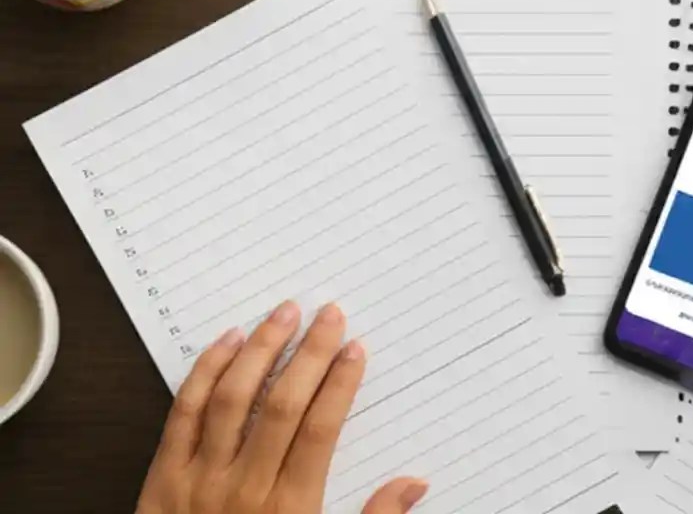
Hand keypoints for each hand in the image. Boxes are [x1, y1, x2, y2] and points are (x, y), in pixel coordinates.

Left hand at [136, 301, 427, 513]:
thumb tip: (414, 485)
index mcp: (290, 509)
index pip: (320, 429)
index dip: (340, 383)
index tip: (355, 348)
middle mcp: (244, 488)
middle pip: (282, 404)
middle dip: (309, 353)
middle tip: (328, 315)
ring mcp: (199, 479)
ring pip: (232, 398)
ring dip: (261, 349)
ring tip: (283, 314)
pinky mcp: (162, 477)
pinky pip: (184, 413)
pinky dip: (206, 372)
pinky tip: (228, 343)